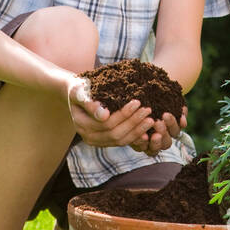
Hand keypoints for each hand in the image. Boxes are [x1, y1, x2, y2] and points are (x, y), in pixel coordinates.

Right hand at [65, 76, 186, 153]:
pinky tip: (147, 129)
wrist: (77, 94)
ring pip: (120, 141)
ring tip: (151, 119)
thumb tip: (103, 116)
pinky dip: (136, 136)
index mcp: (81, 125)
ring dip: (137, 131)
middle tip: (148, 110)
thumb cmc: (79, 87)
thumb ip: (88, 101)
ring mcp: (97, 142)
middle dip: (133, 123)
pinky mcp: (105, 142)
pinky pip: (123, 142)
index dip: (123, 114)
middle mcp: (88, 137)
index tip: (138, 102)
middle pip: (115, 134)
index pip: (106, 123)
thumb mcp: (79, 90)